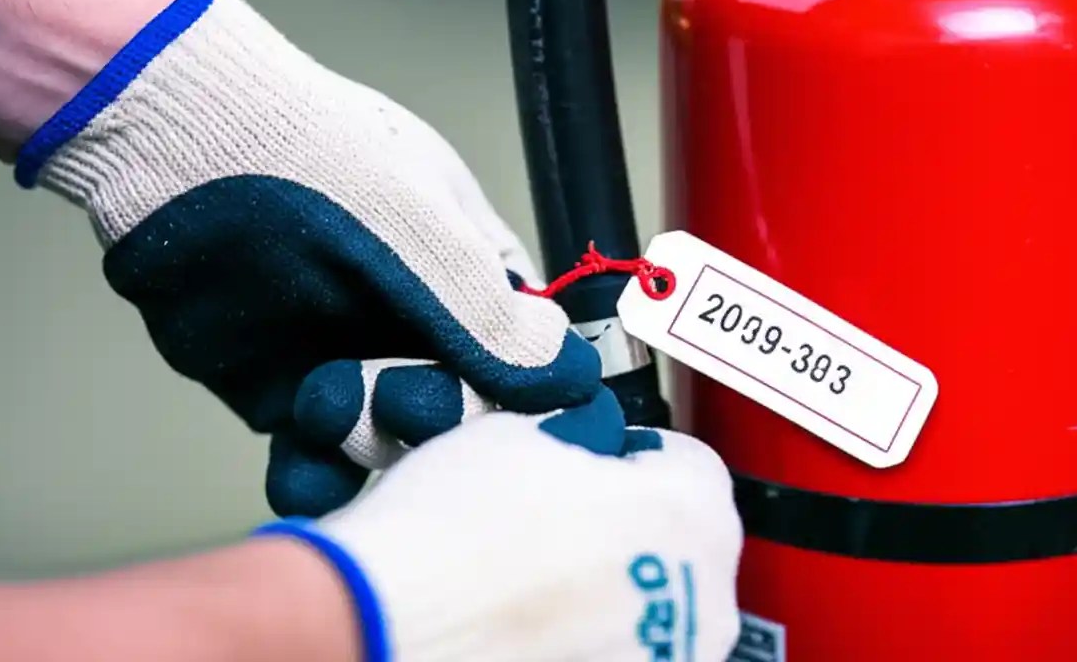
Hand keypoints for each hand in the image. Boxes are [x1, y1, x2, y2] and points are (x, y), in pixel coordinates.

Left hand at [16, 0, 606, 515]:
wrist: (168, 142)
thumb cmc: (305, 153)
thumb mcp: (416, 229)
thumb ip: (487, 315)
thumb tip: (570, 377)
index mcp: (470, 269)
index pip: (526, 351)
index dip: (527, 395)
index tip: (514, 428)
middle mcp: (416, 321)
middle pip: (461, 411)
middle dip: (436, 416)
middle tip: (402, 399)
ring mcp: (348, 358)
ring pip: (388, 441)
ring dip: (368, 442)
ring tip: (324, 400)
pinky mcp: (280, 390)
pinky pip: (313, 453)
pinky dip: (314, 473)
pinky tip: (302, 468)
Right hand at [255, 401, 744, 661]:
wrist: (377, 627)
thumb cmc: (444, 541)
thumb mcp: (518, 436)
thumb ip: (575, 439)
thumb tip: (578, 450)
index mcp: (688, 517)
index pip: (691, 464)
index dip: (636, 453)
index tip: (606, 460)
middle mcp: (698, 602)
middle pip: (684, 544)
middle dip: (633, 527)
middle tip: (565, 519)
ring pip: (660, 611)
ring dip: (618, 591)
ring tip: (540, 581)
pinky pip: (626, 653)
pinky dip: (595, 641)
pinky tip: (533, 627)